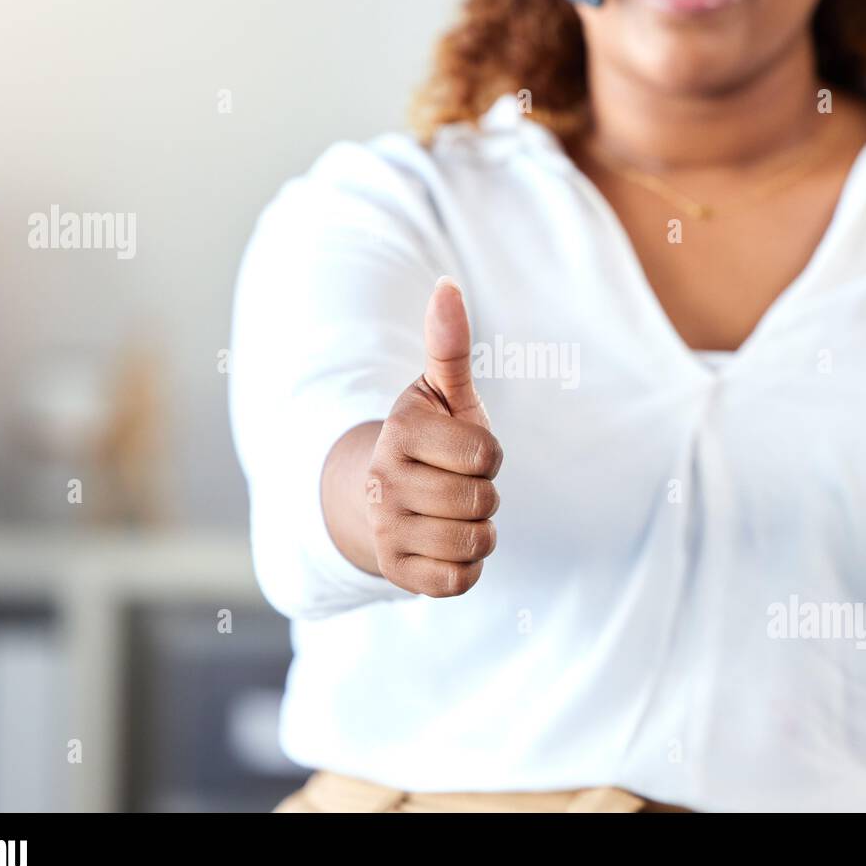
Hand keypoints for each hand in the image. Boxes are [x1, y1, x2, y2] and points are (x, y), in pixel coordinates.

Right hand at [366, 277, 501, 595]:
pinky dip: (467, 565)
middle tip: (457, 484)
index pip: (486, 454)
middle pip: (482, 501)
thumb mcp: (439, 392)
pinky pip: (460, 580)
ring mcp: (385, 530)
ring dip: (480, 530)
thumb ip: (449, 345)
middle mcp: (382, 482)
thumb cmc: (428, 439)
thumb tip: (447, 285)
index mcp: (399, 432)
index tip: (462, 451)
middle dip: (485, 494)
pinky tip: (446, 544)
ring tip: (454, 514)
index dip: (488, 455)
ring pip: (476, 542)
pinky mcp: (396, 572)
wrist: (377, 499)